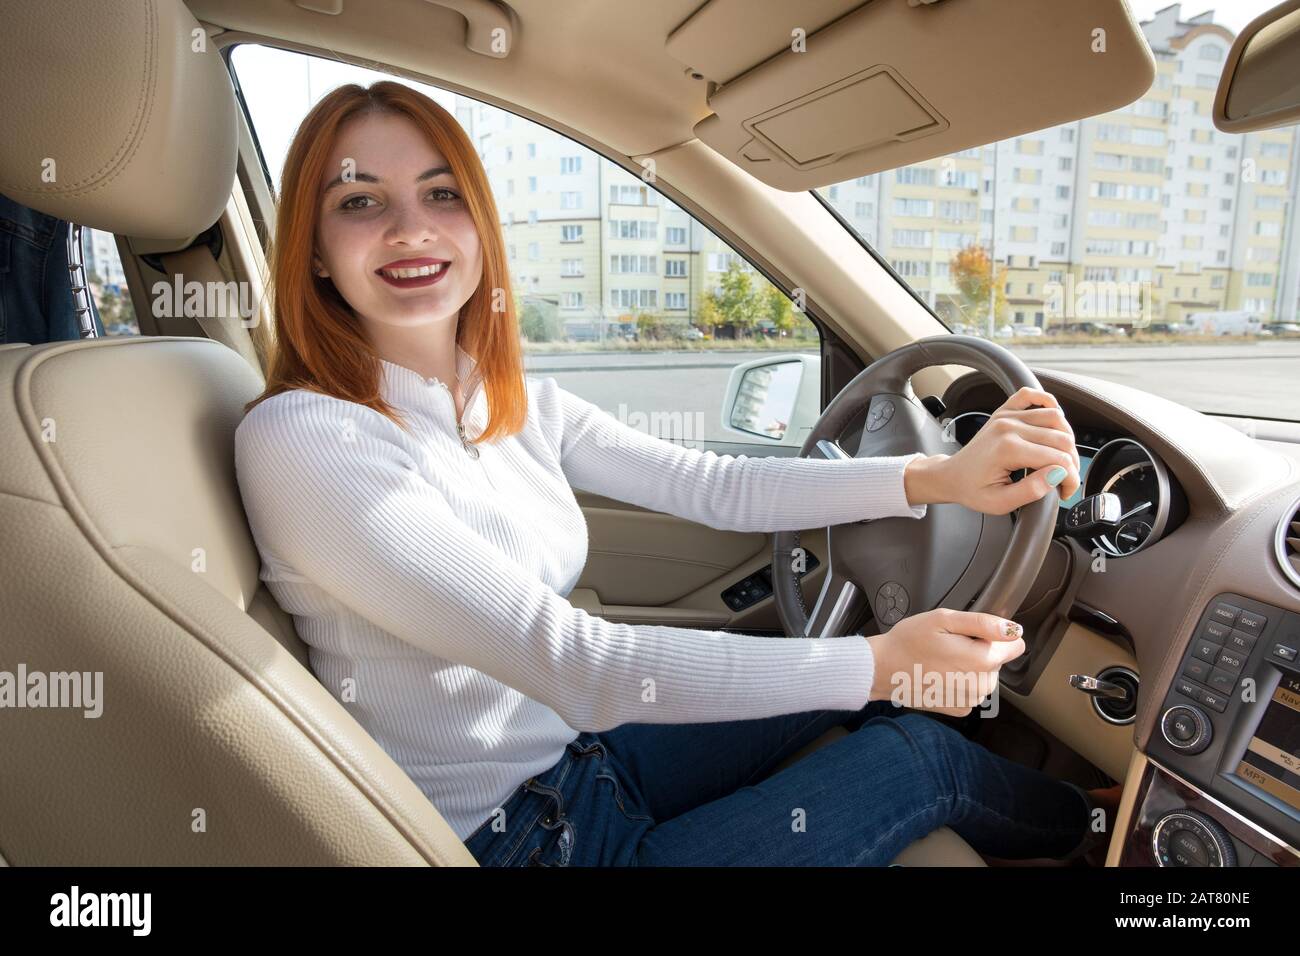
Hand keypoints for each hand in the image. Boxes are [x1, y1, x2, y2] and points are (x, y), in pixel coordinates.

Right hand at [865, 608, 1025, 715]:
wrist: (882, 670)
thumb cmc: (908, 642)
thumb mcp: (943, 619)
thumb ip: (983, 623)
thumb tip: (1013, 630)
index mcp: (981, 660)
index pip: (1015, 645)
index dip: (994, 635)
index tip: (971, 634)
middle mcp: (981, 685)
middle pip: (998, 660)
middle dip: (979, 651)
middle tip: (949, 645)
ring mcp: (971, 700)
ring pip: (985, 676)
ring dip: (970, 667)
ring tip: (941, 660)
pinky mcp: (960, 709)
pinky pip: (972, 690)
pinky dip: (960, 682)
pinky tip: (939, 675)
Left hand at [904, 386, 1080, 514]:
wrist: (951, 476)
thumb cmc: (972, 490)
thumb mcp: (999, 502)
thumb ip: (1031, 490)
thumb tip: (1058, 475)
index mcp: (1008, 448)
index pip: (1058, 460)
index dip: (1071, 479)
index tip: (1066, 493)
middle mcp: (1009, 426)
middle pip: (1062, 439)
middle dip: (1072, 463)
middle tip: (1065, 481)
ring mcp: (1007, 416)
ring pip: (1056, 417)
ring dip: (1067, 439)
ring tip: (1061, 459)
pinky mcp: (1004, 411)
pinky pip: (1031, 395)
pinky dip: (1048, 403)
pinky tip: (1054, 423)